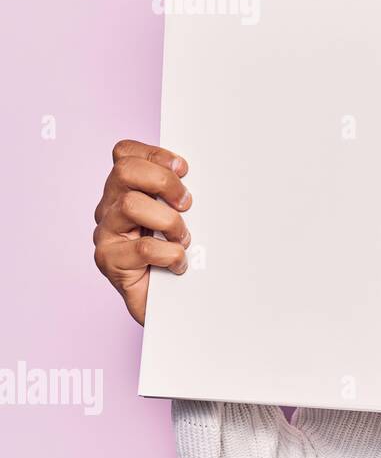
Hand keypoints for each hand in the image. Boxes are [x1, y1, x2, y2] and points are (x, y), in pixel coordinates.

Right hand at [92, 139, 192, 324]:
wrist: (170, 303)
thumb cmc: (177, 254)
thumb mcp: (180, 216)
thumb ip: (178, 193)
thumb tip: (196, 175)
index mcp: (124, 190)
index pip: (124, 154)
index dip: (154, 154)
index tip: (183, 169)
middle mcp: (109, 208)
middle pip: (124, 171)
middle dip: (163, 182)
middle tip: (186, 203)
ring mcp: (105, 234)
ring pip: (131, 205)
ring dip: (169, 221)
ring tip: (182, 238)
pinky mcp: (109, 261)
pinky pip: (144, 248)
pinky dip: (170, 254)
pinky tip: (179, 264)